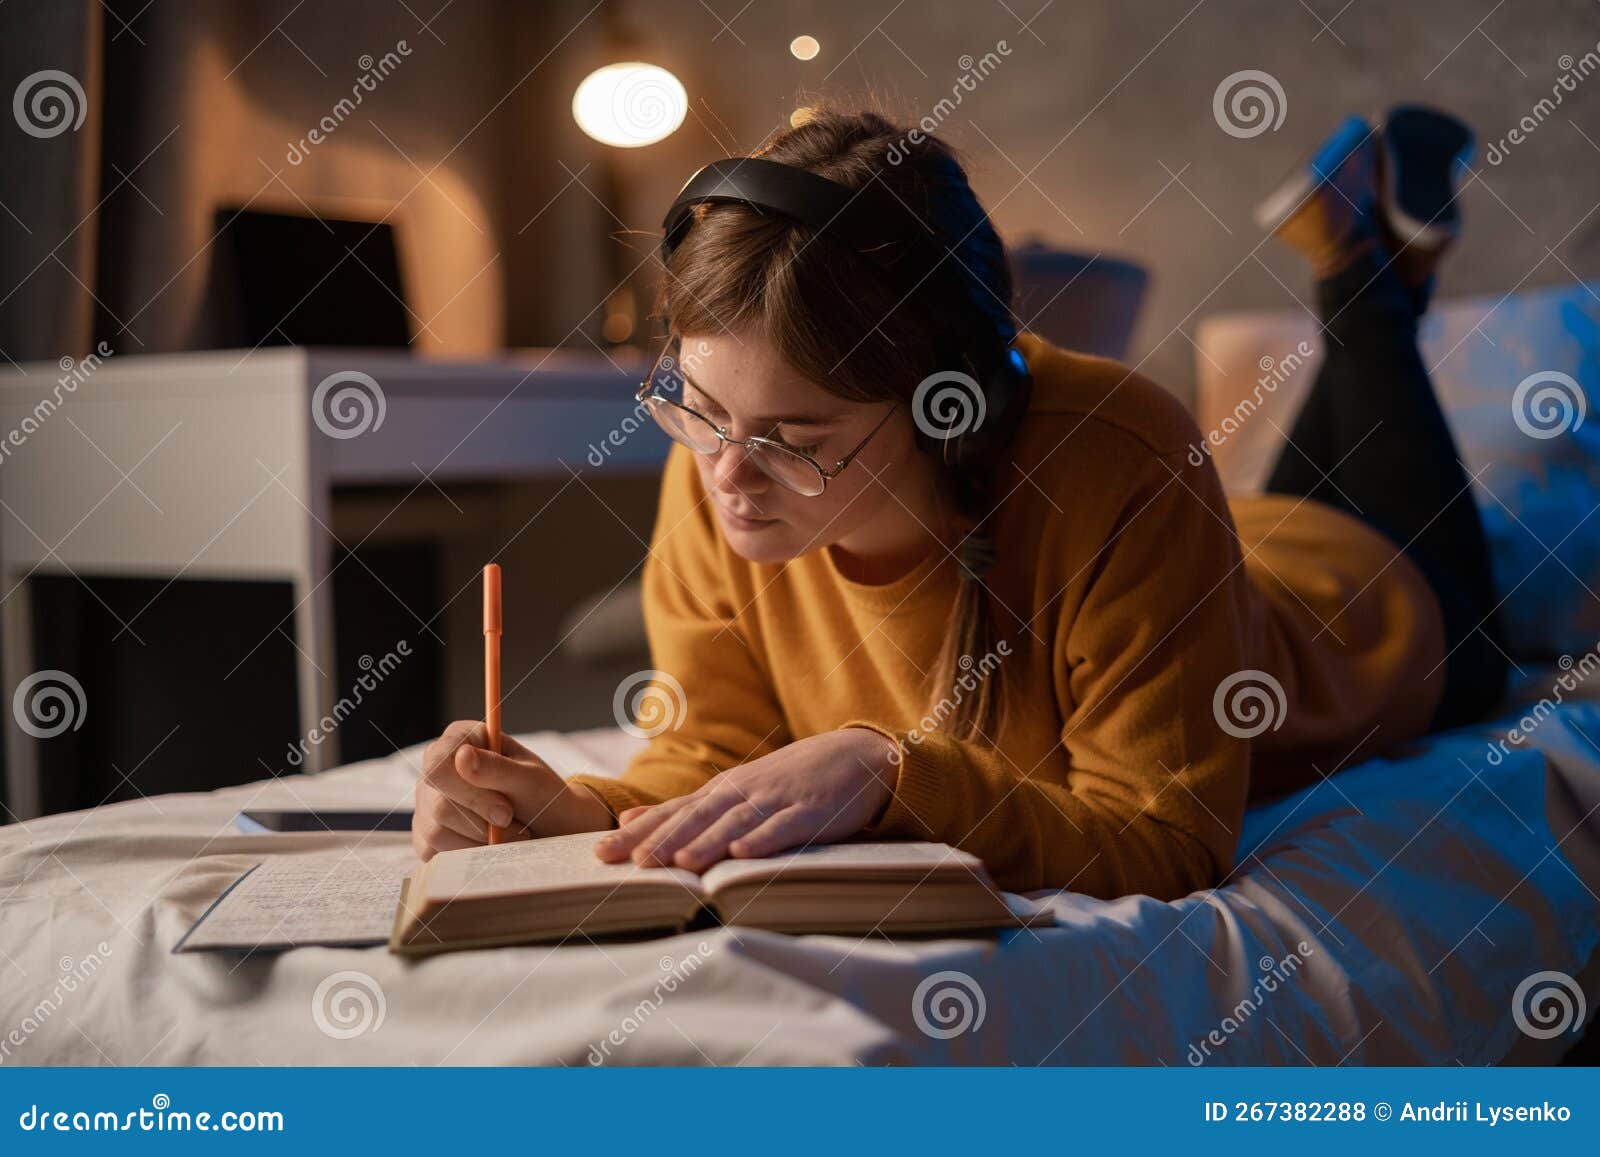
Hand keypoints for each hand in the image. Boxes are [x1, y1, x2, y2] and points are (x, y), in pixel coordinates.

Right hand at [411, 720, 612, 860]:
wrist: (550, 829)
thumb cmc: (541, 796)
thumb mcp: (530, 779)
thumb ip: (497, 768)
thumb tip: (462, 756)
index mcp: (461, 739)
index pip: (438, 763)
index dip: (469, 792)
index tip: (505, 810)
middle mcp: (436, 769)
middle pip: (439, 804)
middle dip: (484, 822)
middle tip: (514, 823)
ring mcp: (427, 804)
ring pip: (438, 833)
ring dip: (482, 841)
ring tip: (509, 833)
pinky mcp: (426, 837)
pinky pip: (437, 854)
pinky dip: (471, 855)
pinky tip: (490, 845)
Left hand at [594, 727, 899, 871]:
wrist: (854, 756)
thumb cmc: (789, 780)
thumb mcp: (734, 790)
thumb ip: (685, 809)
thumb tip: (631, 819)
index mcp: (721, 793)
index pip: (672, 813)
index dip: (637, 833)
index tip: (599, 853)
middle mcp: (742, 794)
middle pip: (696, 819)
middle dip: (663, 841)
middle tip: (630, 863)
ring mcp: (776, 802)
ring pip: (735, 824)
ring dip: (706, 842)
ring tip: (679, 862)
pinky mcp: (810, 813)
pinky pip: (785, 828)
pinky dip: (764, 840)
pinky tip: (744, 853)